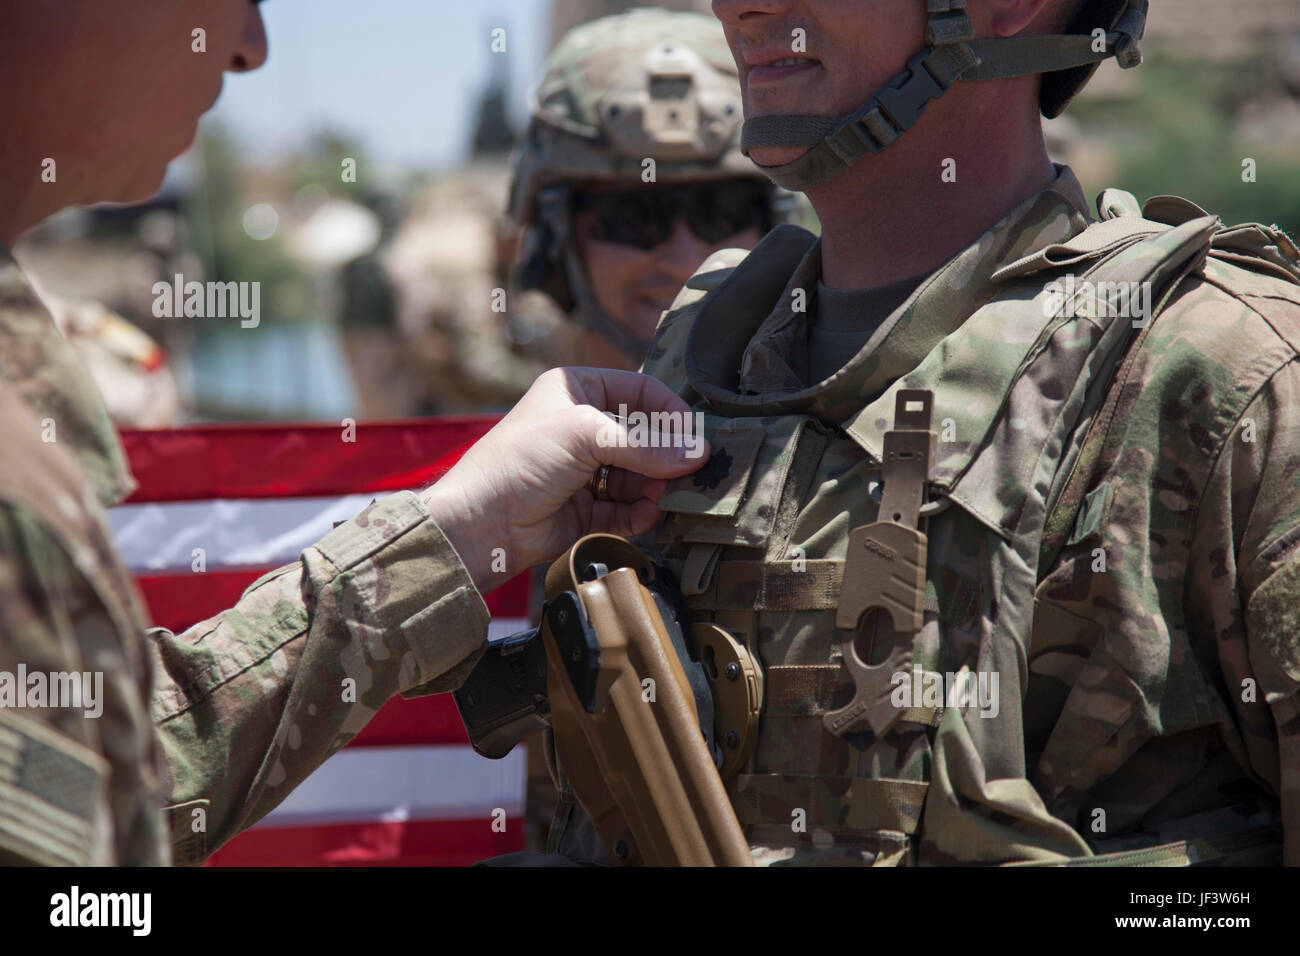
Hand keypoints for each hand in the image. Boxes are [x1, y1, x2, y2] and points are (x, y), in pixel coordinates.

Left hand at [419, 367, 707, 591]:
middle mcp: (584, 427)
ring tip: (670, 497)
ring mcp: (587, 470)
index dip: (670, 412)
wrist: (482, 521)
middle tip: (692, 473)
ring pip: (641, 476)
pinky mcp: (588, 510)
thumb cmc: (523, 459)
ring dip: (658, 487)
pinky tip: (649, 515)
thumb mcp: (587, 436)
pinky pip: (628, 509)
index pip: (640, 392)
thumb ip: (647, 445)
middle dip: (667, 456)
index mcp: (579, 391)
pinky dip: (642, 513)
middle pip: (645, 437)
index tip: (695, 437)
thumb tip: (700, 453)